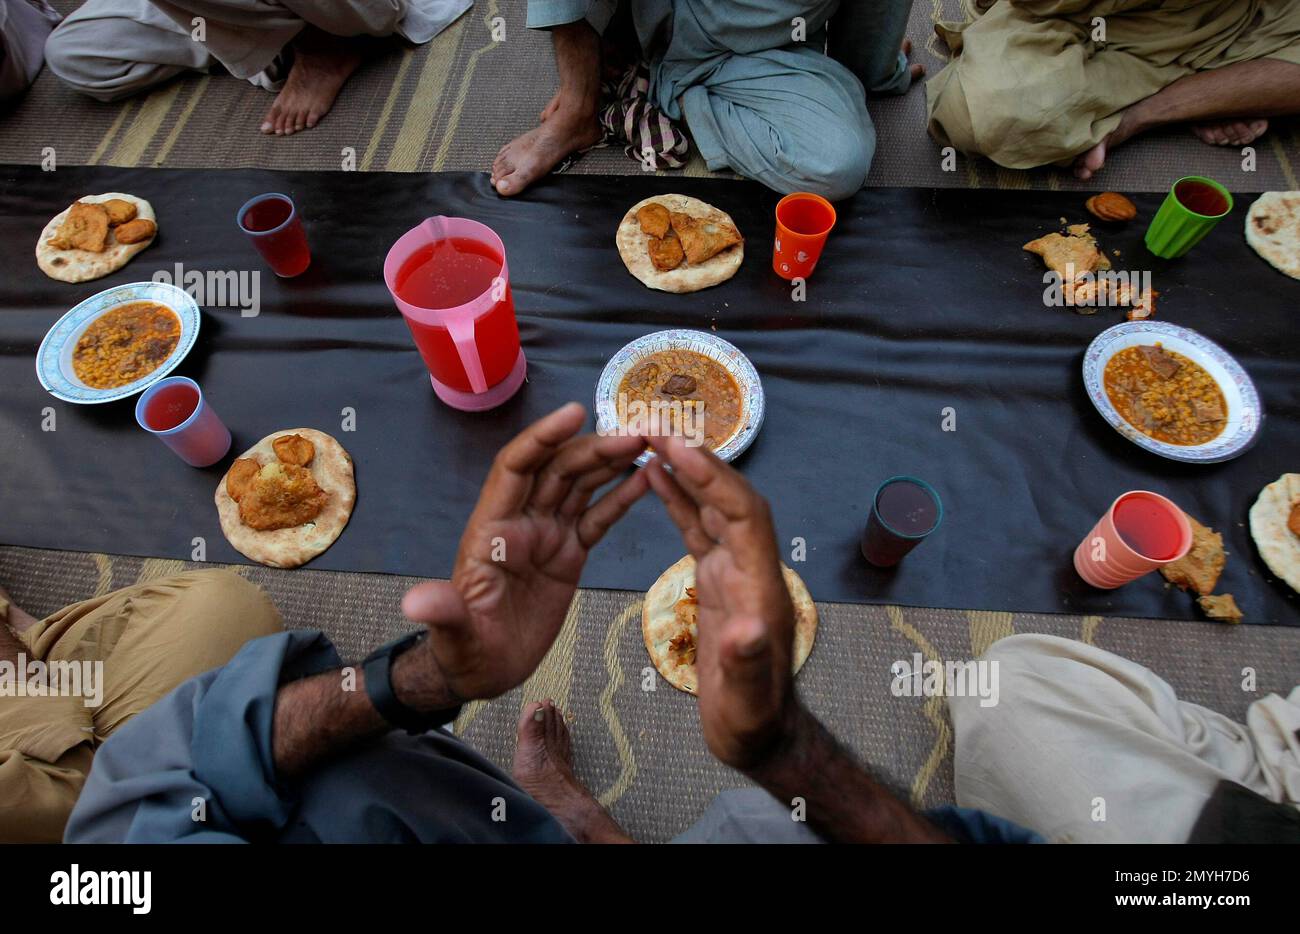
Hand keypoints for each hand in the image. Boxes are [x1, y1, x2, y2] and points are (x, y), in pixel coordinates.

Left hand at [402, 404, 647, 700]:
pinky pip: (596, 517)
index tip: (575, 413)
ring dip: (609, 463)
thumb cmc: (464, 651)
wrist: (484, 672)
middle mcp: (520, 523)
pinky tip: (646, 479)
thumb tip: (416, 601)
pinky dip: (620, 497)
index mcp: (491, 530)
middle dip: (592, 448)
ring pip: (579, 485)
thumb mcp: (454, 635)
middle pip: (556, 469)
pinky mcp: (568, 553)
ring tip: (645, 445)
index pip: (516, 469)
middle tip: (634, 434)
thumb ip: (443, 613)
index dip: (542, 438)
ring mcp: (546, 535)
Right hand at [643, 436, 796, 771]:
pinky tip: (658, 477)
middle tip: (659, 427)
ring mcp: (735, 571)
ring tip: (654, 439)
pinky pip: (699, 527)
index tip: (679, 449)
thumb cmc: (752, 718)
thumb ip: (749, 662)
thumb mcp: (748, 697)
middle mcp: (751, 568)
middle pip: (729, 498)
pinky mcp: (718, 580)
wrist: (757, 733)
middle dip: (699, 461)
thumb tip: (745, 629)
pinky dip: (680, 499)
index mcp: (760, 585)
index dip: (714, 479)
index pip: (743, 515)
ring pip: (714, 506)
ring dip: (688, 472)